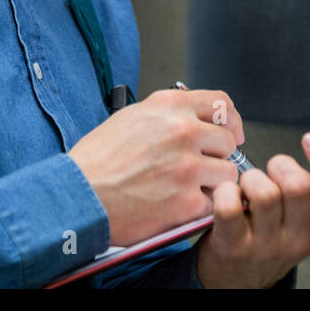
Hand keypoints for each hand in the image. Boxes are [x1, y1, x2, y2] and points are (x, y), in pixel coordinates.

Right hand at [69, 89, 242, 244]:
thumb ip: (167, 114)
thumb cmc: (97, 161)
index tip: (231, 132)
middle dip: (218, 155)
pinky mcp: (188, 201)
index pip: (221, 103)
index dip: (230, 120)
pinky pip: (212, 202)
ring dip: (212, 182)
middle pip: (228, 141)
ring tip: (186, 187)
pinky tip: (176, 205)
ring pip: (227, 173)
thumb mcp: (131, 118)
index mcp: (169, 106)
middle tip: (200, 167)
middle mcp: (183, 131)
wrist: (78, 196)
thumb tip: (193, 118)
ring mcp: (188, 167)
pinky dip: (199, 207)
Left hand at [194, 132, 309, 287]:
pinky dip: (224, 191)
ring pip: (264, 194)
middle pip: (299, 189)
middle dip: (283, 165)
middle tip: (275, 168)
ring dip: (252, 178)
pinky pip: (228, 207)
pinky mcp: (233, 245)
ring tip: (249, 185)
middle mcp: (300, 238)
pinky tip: (227, 193)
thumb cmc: (289, 232)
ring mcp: (267, 244)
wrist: (244, 277)